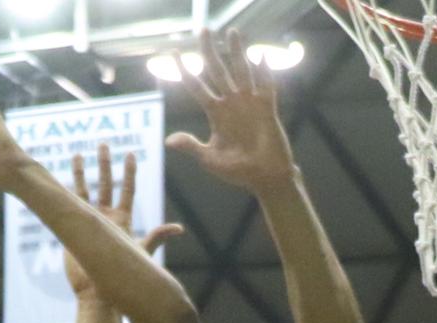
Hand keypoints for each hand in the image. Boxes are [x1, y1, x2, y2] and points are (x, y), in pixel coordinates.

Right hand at [64, 144, 184, 299]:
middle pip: (106, 183)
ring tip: (77, 154)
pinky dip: (66, 190)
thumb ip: (157, 237)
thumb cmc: (122, 273)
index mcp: (122, 219)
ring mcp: (90, 220)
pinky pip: (70, 204)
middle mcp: (106, 216)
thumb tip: (179, 228)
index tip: (130, 154)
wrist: (99, 289)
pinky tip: (59, 176)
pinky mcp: (76, 227)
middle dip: (104, 164)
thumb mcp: (142, 250)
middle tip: (103, 144)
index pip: (127, 190)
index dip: (129, 172)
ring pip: (85, 190)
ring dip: (81, 172)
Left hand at [166, 29, 296, 193]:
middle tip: (203, 30)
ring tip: (232, 32)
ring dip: (237, 52)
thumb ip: (192, 146)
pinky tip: (261, 56)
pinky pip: (266, 86)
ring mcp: (249, 104)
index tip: (173, 53)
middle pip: (217, 71)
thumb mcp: (210, 159)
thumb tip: (168, 140)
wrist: (264, 179)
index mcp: (215, 113)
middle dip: (210, 51)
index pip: (196, 87)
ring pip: (241, 72)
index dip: (185, 70)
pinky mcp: (267, 109)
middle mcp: (231, 103)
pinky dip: (264, 72)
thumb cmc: (237, 171)